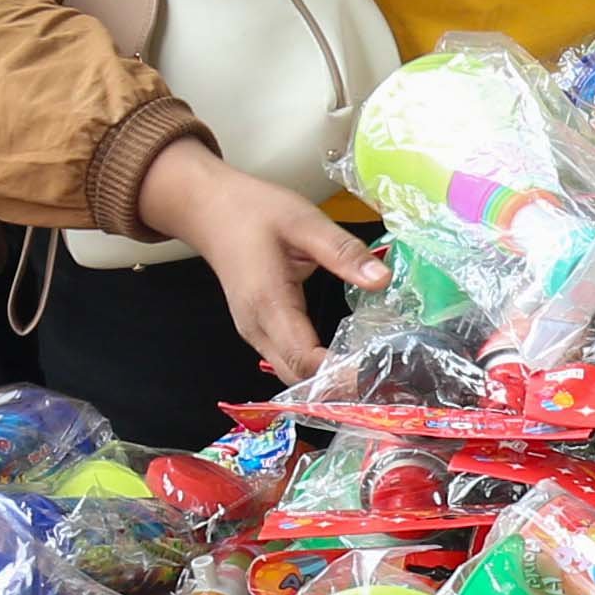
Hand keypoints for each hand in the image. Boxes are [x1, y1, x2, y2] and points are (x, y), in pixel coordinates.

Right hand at [139, 142, 383, 383]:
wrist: (208, 210)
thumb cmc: (253, 211)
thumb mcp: (304, 222)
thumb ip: (343, 252)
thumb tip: (382, 280)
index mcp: (268, 304)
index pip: (305, 359)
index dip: (341, 373)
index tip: (378, 370)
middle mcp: (257, 328)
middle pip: (299, 378)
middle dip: (340, 385)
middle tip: (385, 376)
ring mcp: (254, 333)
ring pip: (292, 375)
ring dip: (328, 381)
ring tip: (371, 371)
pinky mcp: (258, 329)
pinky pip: (287, 361)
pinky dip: (316, 367)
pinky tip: (345, 358)